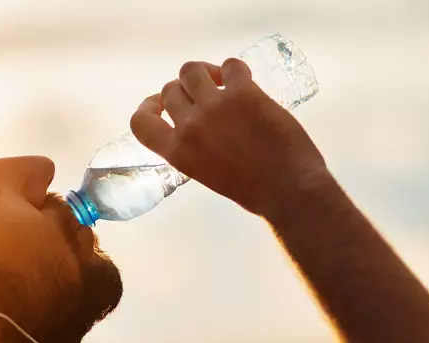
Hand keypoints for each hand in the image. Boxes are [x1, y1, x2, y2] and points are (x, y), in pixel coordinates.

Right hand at [131, 58, 330, 216]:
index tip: (159, 103)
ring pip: (192, 70)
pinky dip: (234, 70)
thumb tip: (196, 124)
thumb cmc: (252, 190)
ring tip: (220, 81)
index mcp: (177, 152)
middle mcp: (189, 126)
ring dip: (204, 72)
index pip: (141, 121)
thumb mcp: (205, 172)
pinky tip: (243, 81)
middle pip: (170, 89)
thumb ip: (193, 147)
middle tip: (204, 94)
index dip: (148, 106)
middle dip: (185, 89)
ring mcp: (215, 106)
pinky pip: (230, 65)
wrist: (288, 188)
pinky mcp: (243, 92)